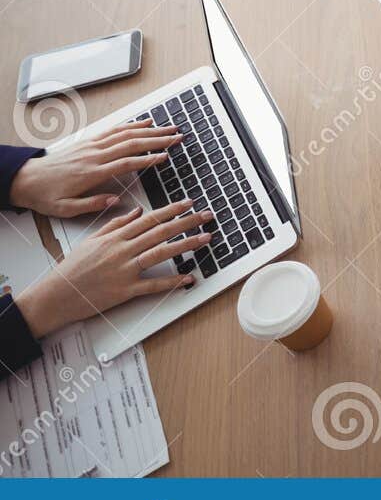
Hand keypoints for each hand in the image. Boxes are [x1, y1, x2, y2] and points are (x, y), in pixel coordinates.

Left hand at [10, 119, 183, 217]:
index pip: (126, 163)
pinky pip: (114, 130)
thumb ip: (92, 204)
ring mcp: (92, 146)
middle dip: (158, 139)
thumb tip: (116, 199)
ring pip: (126, 134)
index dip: (148, 159)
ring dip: (150, 129)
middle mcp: (94, 155)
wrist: (25, 179)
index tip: (166, 157)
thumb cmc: (45, 195)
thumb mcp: (66, 208)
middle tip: (177, 137)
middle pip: (132, 144)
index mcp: (92, 172)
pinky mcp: (89, 142)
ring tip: (169, 127)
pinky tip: (144, 122)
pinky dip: (132, 125)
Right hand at [11, 200, 214, 338]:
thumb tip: (137, 211)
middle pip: (160, 232)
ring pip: (161, 253)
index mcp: (114, 237)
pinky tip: (188, 277)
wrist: (55, 296)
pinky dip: (172, 281)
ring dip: (186, 245)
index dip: (172, 210)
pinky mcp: (125, 290)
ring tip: (205, 238)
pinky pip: (153, 285)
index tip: (189, 203)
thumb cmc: (72, 269)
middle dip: (187, 222)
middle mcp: (121, 250)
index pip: (149, 219)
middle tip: (207, 216)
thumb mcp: (91, 240)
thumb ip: (115, 224)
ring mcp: (124, 270)